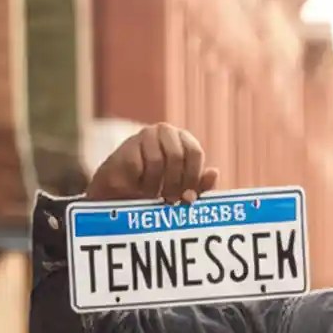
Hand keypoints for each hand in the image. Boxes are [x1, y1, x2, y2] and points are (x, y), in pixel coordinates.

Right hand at [86, 123, 218, 203]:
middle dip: (175, 182)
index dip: (192, 177)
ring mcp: (143, 136)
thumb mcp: (182, 191)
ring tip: (151, 194)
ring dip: (156, 184)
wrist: (118, 195)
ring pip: (158, 161)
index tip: (187, 197)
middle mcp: (164, 131)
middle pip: (177, 156)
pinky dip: (140, 182)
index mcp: (183, 139)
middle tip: (169, 200)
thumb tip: (214, 172)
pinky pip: (138, 166)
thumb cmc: (155, 191)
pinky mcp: (126, 147)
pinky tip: (137, 188)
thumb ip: (200, 185)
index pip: (195, 153)